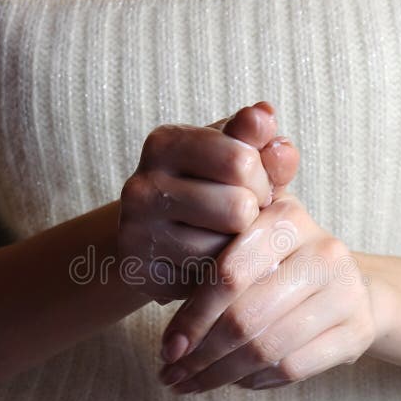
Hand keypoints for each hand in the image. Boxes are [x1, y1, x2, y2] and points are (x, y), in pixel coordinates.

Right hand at [118, 102, 298, 302]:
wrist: (159, 235)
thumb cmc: (210, 187)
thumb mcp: (235, 156)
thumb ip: (256, 140)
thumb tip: (265, 116)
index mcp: (164, 143)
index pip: (241, 160)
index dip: (263, 180)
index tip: (254, 187)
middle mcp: (141, 185)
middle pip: (237, 208)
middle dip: (253, 216)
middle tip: (241, 218)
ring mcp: (135, 233)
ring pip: (224, 251)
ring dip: (238, 250)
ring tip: (224, 239)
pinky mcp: (141, 275)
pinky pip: (207, 284)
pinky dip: (219, 277)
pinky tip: (208, 264)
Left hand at [157, 194, 380, 391]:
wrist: (352, 285)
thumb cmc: (282, 266)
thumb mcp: (253, 245)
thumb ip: (213, 267)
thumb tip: (172, 341)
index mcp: (286, 219)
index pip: (228, 275)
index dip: (192, 318)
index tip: (167, 347)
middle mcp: (323, 251)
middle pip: (246, 318)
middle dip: (200, 355)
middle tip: (171, 373)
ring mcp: (345, 292)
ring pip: (267, 349)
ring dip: (221, 375)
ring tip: (192, 384)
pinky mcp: (357, 331)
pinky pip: (294, 368)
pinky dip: (256, 381)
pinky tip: (235, 383)